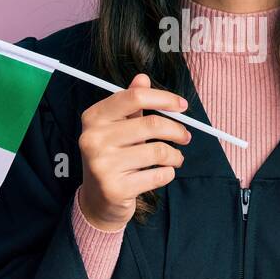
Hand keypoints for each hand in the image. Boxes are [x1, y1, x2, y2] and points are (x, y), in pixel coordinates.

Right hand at [78, 73, 191, 231]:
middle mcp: (93, 139)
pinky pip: (158, 175)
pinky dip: (168, 173)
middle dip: (177, 130)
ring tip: (175, 158)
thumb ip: (130, 103)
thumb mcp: (117, 127)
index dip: (164, 98)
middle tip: (186, 137)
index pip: (134, 97)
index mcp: (94, 118)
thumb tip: (143, 78)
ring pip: (158, 151)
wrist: (97, 200)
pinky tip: (163, 173)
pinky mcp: (115, 188)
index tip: (182, 106)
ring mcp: (102, 165)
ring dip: (174, 155)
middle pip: (151, 124)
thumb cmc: (112, 157)